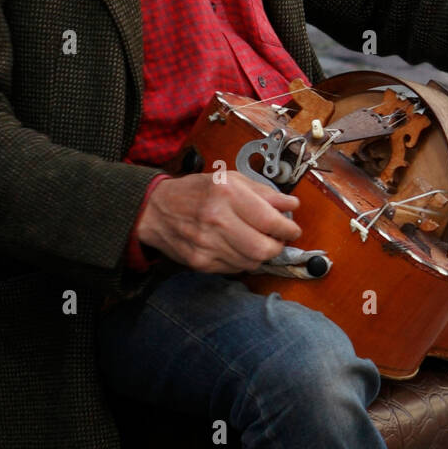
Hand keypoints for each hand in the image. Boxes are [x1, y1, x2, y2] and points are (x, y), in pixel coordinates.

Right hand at [134, 171, 301, 273]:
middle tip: (278, 239)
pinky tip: (238, 247)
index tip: (292, 228)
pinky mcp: (201, 262)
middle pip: (264, 248)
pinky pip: (235, 269)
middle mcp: (217, 220)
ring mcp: (207, 244)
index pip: (270, 221)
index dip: (288, 228)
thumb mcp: (229, 179)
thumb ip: (263, 192)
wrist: (155, 210)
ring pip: (252, 262)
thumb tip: (290, 204)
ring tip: (257, 241)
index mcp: (226, 193)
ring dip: (261, 255)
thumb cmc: (194, 191)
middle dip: (278, 246)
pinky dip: (243, 260)